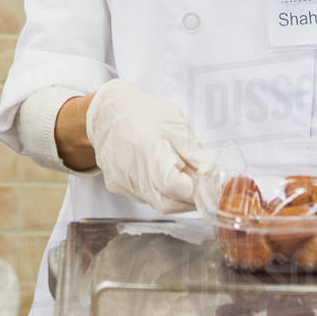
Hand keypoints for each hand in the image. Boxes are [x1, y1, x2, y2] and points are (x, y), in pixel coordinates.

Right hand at [84, 79, 207, 213]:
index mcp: (148, 151)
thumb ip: (193, 151)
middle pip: (167, 204)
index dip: (195, 190)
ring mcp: (122, 182)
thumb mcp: (175, 123)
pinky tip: (160, 173)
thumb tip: (211, 173)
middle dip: (189, 200)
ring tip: (180, 174)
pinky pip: (144, 198)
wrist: (106, 111)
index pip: (175, 187)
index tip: (208, 184)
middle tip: (200, 185)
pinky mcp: (117, 186)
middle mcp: (132, 171)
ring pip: (156, 203)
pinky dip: (158, 192)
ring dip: (174, 197)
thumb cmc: (141, 112)